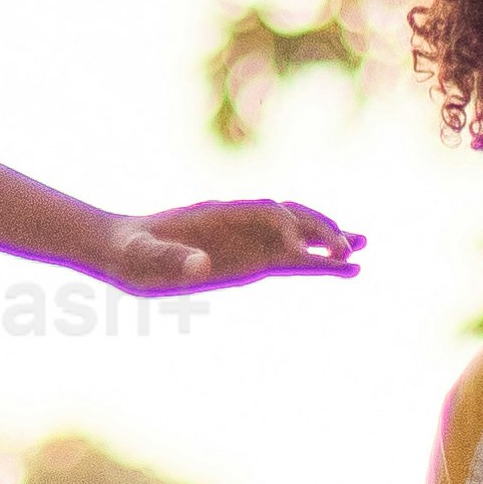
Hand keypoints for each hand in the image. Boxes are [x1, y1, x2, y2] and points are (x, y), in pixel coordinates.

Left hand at [86, 197, 363, 296]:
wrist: (119, 250)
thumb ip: (171, 258)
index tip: (305, 250)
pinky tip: (345, 267)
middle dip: (319, 231)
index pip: (265, 214)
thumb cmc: (129, 251)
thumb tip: (201, 268)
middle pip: (290, 219)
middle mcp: (239, 225)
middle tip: (348, 250)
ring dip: (328, 240)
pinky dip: (317, 261)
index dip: (289, 228)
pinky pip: (289, 259)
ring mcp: (247, 241)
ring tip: (363, 250)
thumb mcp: (144, 255)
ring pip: (297, 236)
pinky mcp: (249, 261)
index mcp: (218, 217)